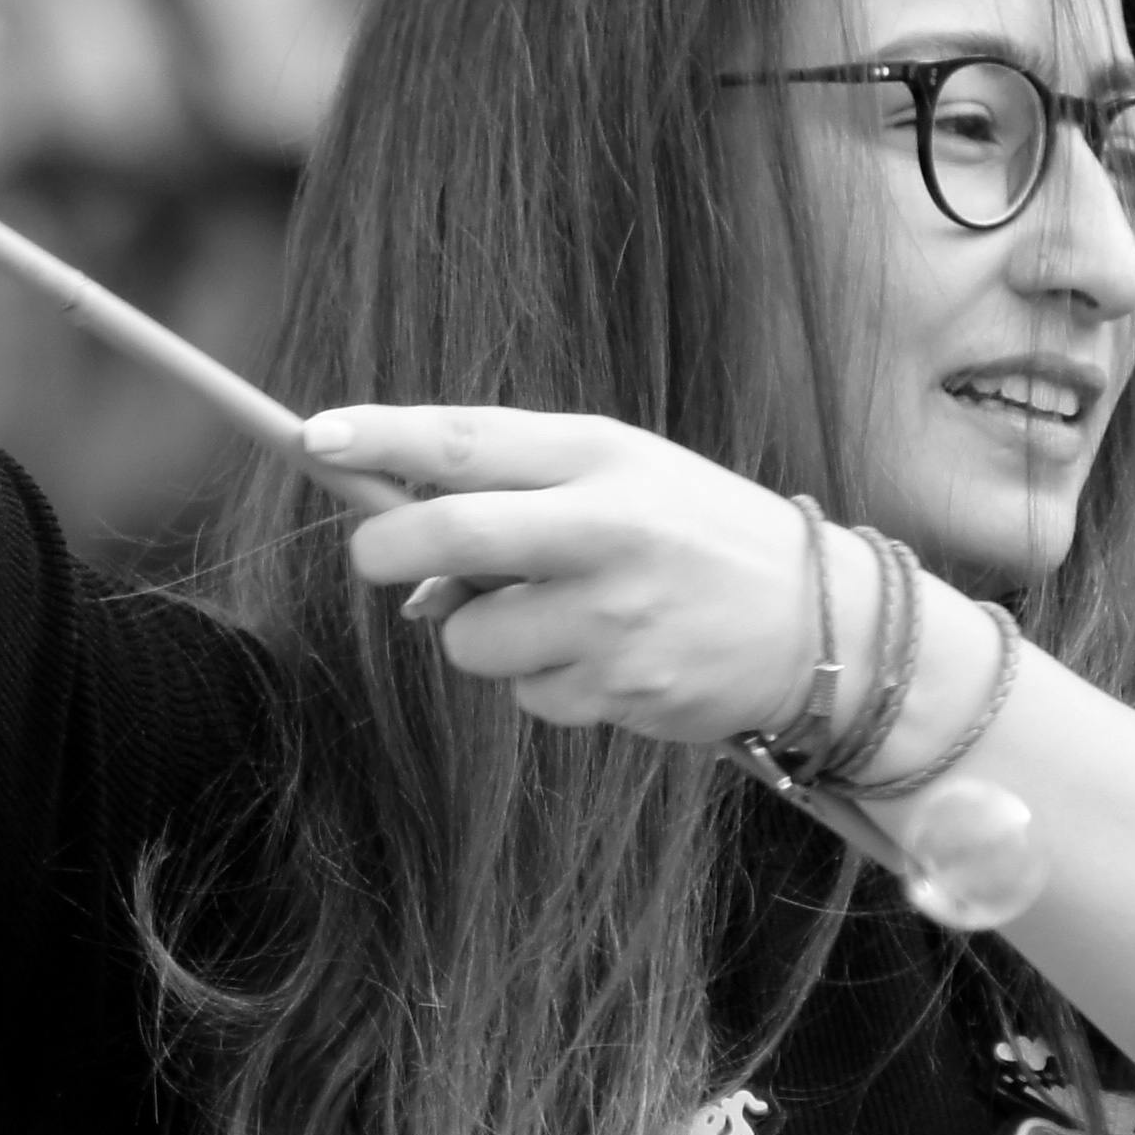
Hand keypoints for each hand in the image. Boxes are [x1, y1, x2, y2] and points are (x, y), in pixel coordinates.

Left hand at [310, 407, 819, 743]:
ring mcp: (614, 618)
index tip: (312, 439)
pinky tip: (605, 659)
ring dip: (481, 634)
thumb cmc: (699, 536)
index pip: (469, 440)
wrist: (822, 627)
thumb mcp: (625, 476)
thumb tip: (408, 556)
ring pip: (468, 636)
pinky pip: (525, 696)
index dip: (380, 437)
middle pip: (449, 536)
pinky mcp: (621, 692)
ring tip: (556, 616)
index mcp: (606, 457)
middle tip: (376, 556)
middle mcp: (608, 530)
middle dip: (386, 548)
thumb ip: (519, 491)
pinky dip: (542, 683)